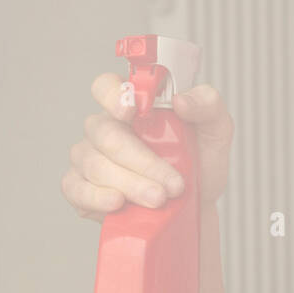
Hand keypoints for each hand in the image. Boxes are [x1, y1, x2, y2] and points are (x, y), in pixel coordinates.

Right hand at [61, 72, 234, 220]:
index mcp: (132, 105)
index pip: (106, 86)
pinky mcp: (80, 188)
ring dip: (131, 184)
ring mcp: (89, 157)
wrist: (195, 206)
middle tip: (172, 184)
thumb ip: (207, 105)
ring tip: (159, 199)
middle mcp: (104, 127)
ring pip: (96, 164)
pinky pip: (76, 188)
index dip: (113, 95)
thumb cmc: (200, 163)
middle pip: (107, 133)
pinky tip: (117, 203)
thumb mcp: (217, 130)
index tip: (132, 110)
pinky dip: (97, 197)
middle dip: (141, 161)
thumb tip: (182, 100)